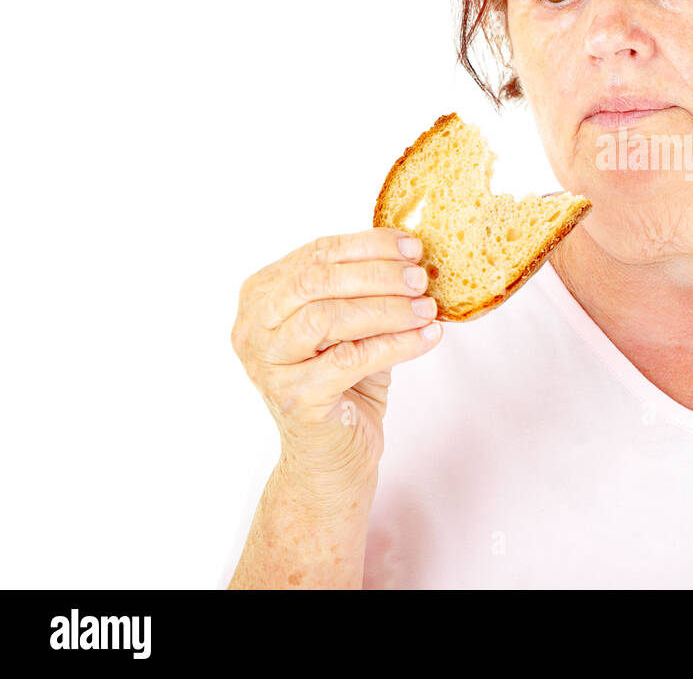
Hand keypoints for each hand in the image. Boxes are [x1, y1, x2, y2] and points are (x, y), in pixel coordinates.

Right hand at [230, 228, 441, 489]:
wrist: (333, 459)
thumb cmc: (344, 385)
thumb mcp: (352, 327)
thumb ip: (364, 290)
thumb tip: (412, 255)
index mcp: (261, 298)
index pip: (315, 255)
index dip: (368, 246)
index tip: (412, 247)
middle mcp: (254, 330)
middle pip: (315, 281)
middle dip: (376, 274)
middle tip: (420, 278)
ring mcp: (269, 367)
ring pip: (327, 317)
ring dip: (387, 308)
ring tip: (427, 309)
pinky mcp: (295, 399)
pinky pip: (351, 360)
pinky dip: (396, 344)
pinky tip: (427, 338)